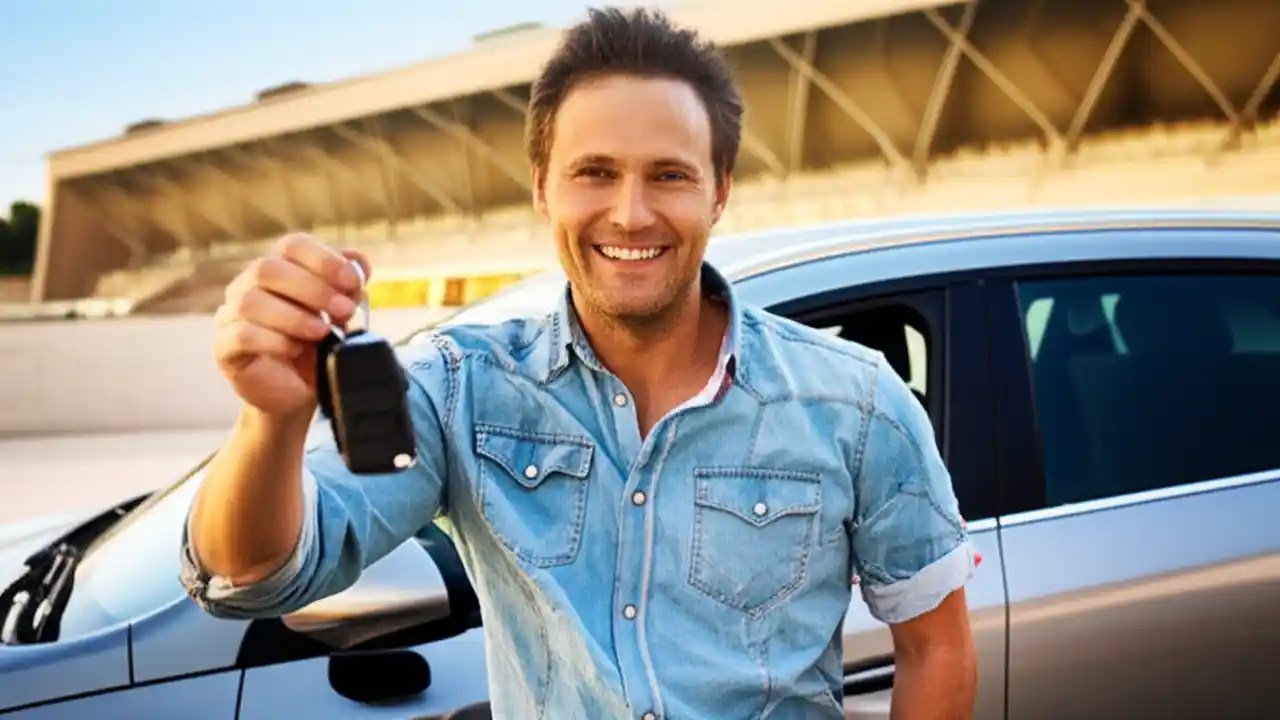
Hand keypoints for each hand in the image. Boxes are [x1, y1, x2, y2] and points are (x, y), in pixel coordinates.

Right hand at [214, 233, 371, 417]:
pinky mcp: (225, 347)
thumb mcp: (341, 316)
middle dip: (314, 289)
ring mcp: (231, 315)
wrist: (297, 394)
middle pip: (268, 269)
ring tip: (322, 333)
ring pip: (251, 301)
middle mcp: (248, 285)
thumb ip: (349, 288)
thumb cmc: (317, 347)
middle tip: (345, 311)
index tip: (354, 283)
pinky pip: (242, 335)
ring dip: (294, 316)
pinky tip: (296, 349)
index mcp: (278, 268)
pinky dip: (274, 340)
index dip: (325, 259)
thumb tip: (360, 263)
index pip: (292, 245)